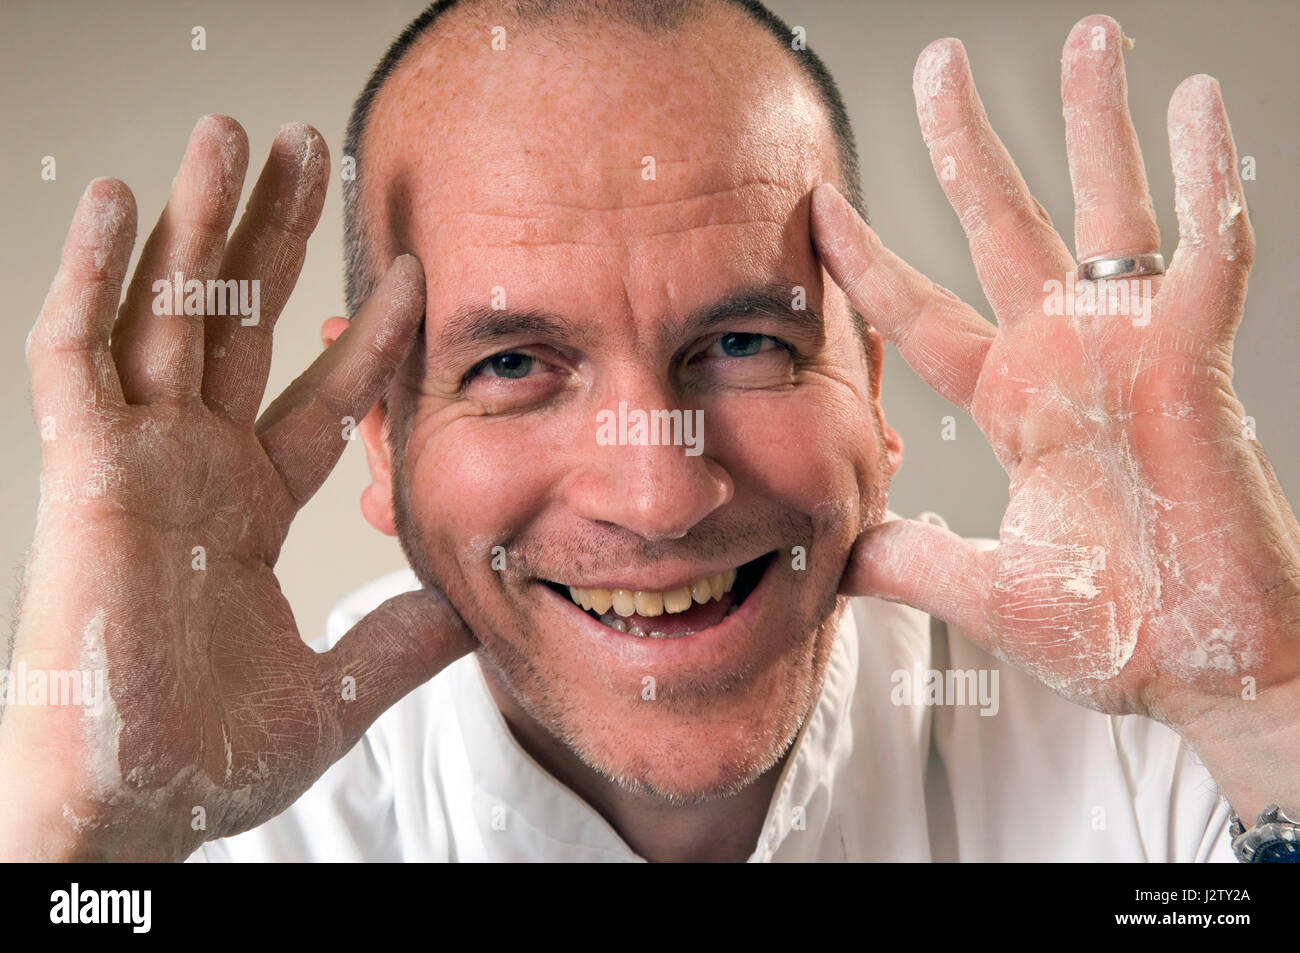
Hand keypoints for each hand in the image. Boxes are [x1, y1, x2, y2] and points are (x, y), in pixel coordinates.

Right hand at [1, 116, 473, 860]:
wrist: (130, 804)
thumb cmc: (209, 753)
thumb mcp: (335, 687)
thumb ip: (400, 639)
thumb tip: (476, 609)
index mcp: (248, 508)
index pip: (322, 397)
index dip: (366, 334)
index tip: (415, 270)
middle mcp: (194, 468)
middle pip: (242, 326)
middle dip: (273, 237)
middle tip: (306, 149)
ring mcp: (137, 461)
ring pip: (169, 315)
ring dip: (199, 224)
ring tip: (231, 135)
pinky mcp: (84, 471)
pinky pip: (79, 356)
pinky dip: (94, 280)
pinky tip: (123, 203)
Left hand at [814, 17, 1299, 740]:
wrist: (1201, 669)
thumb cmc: (1111, 631)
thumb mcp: (983, 589)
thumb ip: (909, 560)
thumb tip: (833, 557)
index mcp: (1008, 402)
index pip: (916, 313)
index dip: (867, 259)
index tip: (818, 202)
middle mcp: (1062, 357)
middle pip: (1002, 227)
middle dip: (968, 146)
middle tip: (940, 63)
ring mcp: (1130, 352)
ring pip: (1111, 212)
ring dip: (1101, 124)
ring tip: (1091, 37)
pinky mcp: (1196, 365)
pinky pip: (1207, 259)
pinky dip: (1209, 186)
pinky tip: (1200, 109)